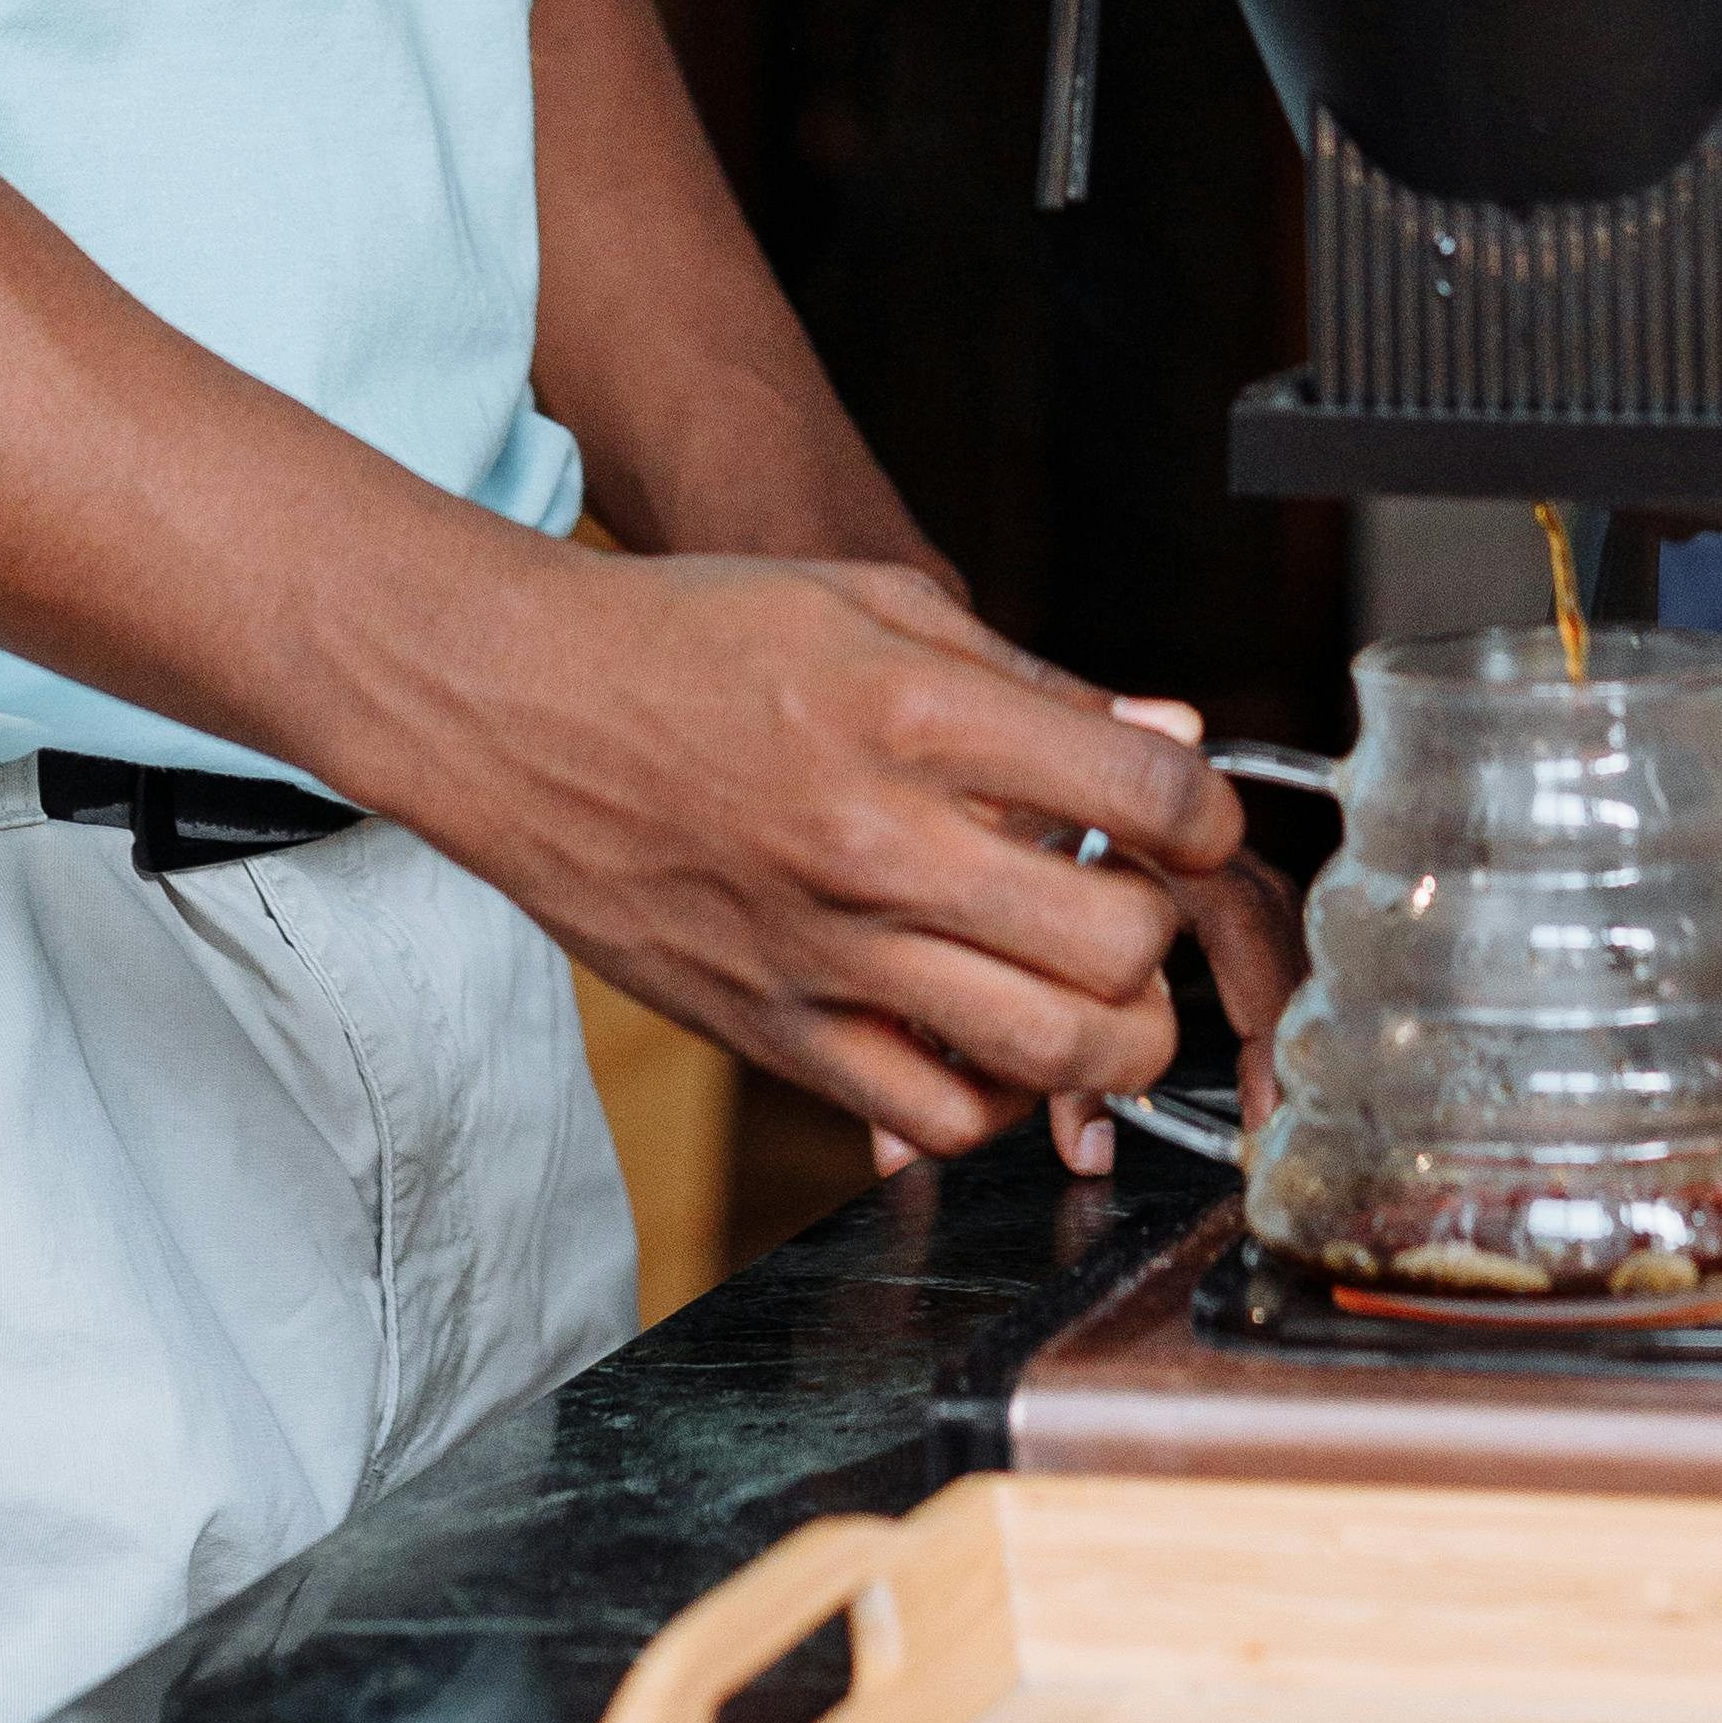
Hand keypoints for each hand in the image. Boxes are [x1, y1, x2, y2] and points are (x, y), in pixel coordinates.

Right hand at [414, 550, 1249, 1157]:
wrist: (515, 706)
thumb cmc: (684, 639)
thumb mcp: (870, 603)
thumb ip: (1029, 683)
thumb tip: (1167, 737)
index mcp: (907, 714)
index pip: (1142, 791)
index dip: (1206, 811)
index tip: (1192, 815)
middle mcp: (873, 842)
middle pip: (1117, 945)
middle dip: (1164, 929)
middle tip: (1135, 898)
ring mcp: (821, 952)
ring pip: (1049, 1051)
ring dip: (1111, 1028)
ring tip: (1091, 981)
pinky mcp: (772, 1031)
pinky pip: (935, 1119)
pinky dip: (997, 1097)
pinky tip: (991, 1032)